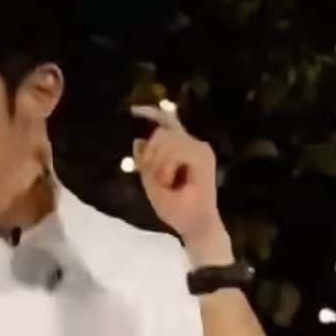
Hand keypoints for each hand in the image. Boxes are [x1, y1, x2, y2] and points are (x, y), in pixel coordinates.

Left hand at [130, 105, 231, 265]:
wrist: (195, 225)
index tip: (133, 110)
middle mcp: (193, 143)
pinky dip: (166, 167)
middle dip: (149, 154)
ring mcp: (200, 148)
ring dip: (157, 162)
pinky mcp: (203, 156)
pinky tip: (170, 181)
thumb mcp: (151, 180)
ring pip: (165, 139)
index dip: (150, 113)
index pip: (166, 122)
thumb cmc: (175, 206)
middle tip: (152, 176)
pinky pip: (174, 151)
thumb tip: (138, 140)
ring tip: (164, 182)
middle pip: (161, 130)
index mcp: (182, 148)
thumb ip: (146, 160)